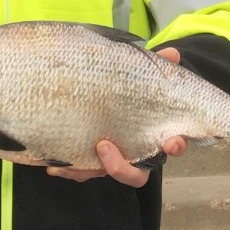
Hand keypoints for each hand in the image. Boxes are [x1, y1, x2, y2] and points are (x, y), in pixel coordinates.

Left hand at [47, 47, 186, 187]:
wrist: (102, 98)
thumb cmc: (130, 94)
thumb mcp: (141, 77)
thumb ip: (156, 67)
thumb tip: (172, 53)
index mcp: (154, 134)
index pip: (172, 147)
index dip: (175, 147)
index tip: (171, 141)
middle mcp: (135, 153)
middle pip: (137, 175)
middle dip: (122, 168)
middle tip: (105, 147)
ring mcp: (113, 160)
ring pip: (104, 175)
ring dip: (90, 170)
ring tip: (74, 158)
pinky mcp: (92, 162)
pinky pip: (83, 172)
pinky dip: (70, 170)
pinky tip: (54, 166)